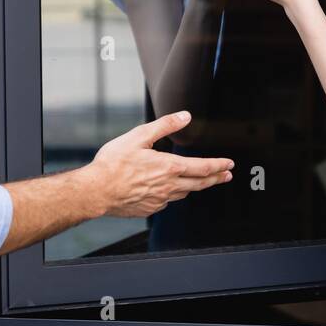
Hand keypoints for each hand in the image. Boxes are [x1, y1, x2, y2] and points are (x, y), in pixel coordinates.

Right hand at [90, 112, 232, 217]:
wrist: (96, 191)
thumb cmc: (113, 163)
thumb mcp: (140, 136)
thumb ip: (165, 125)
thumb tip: (185, 116)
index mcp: (169, 167)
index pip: (202, 167)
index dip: (219, 165)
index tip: (229, 164)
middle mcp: (168, 186)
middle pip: (200, 184)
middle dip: (216, 178)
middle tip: (227, 176)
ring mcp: (159, 200)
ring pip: (184, 193)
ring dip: (197, 187)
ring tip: (202, 182)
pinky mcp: (149, 208)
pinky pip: (167, 201)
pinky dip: (174, 194)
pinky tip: (171, 191)